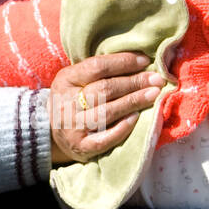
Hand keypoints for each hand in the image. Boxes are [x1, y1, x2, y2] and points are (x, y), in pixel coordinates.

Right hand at [50, 53, 165, 163]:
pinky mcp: (80, 146)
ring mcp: (72, 126)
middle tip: (156, 79)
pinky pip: (104, 138)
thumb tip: (140, 61)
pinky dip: (122, 127)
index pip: (96, 67)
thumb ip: (100, 71)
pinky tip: (136, 117)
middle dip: (134, 83)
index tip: (145, 61)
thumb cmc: (74, 99)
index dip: (123, 62)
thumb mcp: (77, 79)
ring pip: (106, 112)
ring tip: (153, 94)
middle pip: (104, 89)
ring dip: (133, 102)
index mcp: (66, 80)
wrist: (51, 130)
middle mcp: (66, 103)